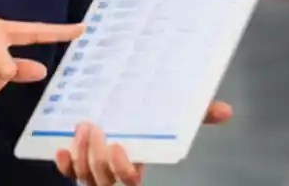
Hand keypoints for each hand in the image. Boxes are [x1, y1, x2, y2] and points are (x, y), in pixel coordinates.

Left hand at [54, 101, 234, 185]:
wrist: (120, 110)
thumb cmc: (149, 118)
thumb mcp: (172, 116)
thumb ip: (197, 114)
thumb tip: (227, 111)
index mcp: (137, 163)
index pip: (130, 180)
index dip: (123, 169)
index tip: (119, 146)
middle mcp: (115, 171)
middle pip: (102, 179)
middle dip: (94, 157)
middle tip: (91, 126)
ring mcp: (94, 170)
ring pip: (84, 176)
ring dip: (80, 154)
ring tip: (81, 126)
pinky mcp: (77, 163)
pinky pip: (69, 173)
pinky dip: (65, 164)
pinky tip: (61, 148)